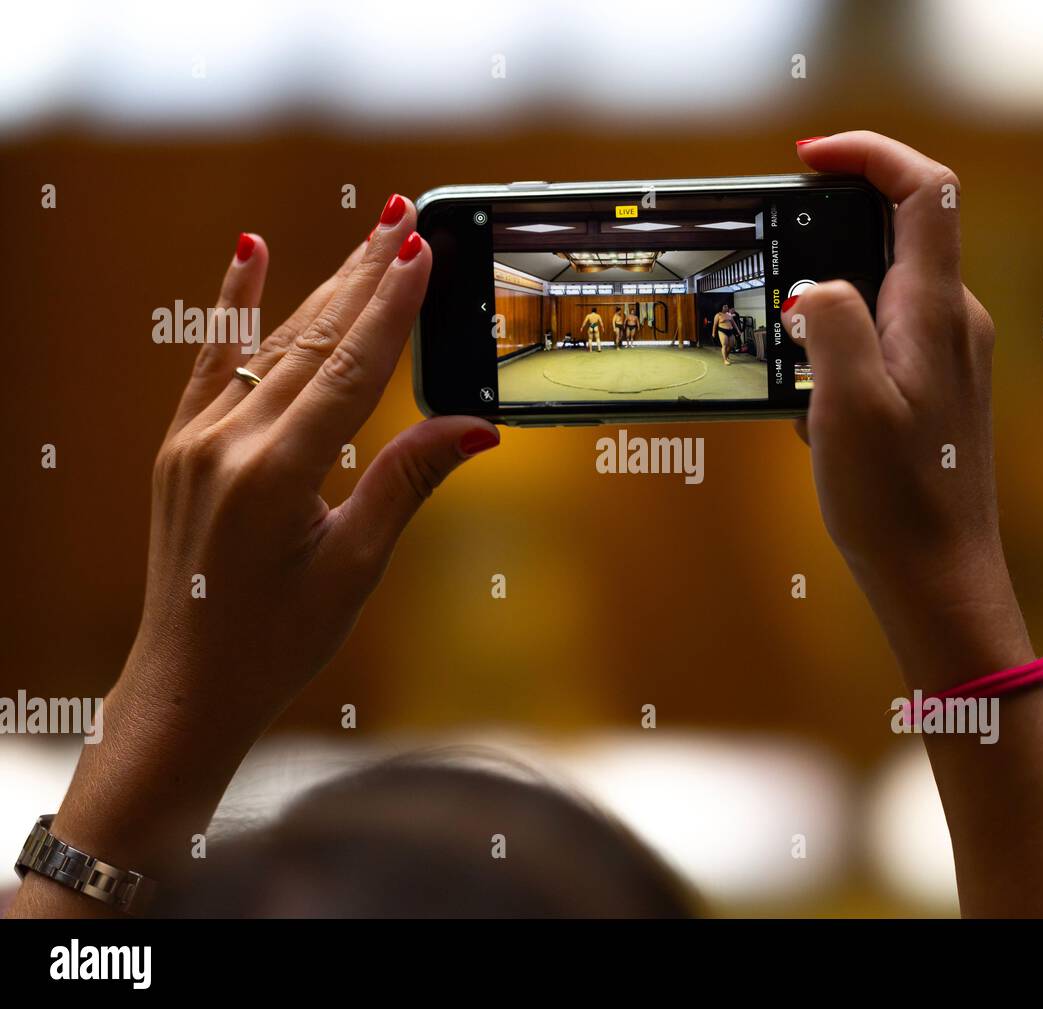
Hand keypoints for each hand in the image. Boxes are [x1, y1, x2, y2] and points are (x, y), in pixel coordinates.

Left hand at [135, 195, 498, 738]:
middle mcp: (228, 444)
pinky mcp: (180, 447)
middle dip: (365, 276)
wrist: (188, 684)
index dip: (392, 306)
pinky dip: (234, 307)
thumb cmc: (278, 640)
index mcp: (277, 474)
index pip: (350, 368)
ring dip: (323, 287)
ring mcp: (195, 440)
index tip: (422, 248)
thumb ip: (408, 480)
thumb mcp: (356, 565)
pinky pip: (211, 361)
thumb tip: (477, 426)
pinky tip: (251, 253)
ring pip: (272, 345)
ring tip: (367, 235)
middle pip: (313, 340)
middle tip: (404, 217)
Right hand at [783, 134, 1030, 689]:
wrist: (940, 579)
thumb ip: (831, 324)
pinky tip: (811, 414)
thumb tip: (816, 281)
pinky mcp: (933, 390)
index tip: (809, 156)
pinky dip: (834, 356)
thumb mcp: (847, 406)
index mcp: (935, 312)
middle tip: (772, 272)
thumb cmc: (898, 502)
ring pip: (879, 293)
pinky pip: (878, 342)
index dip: (871, 154)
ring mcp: (946, 356)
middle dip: (828, 238)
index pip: (925, 190)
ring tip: (789, 373)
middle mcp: (951, 322)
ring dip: (824, 311)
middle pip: (897, 234)